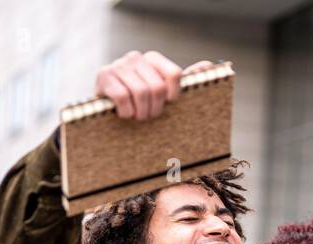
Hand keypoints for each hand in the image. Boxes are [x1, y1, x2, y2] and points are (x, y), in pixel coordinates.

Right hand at [94, 51, 212, 119]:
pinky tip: (124, 114)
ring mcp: (119, 65)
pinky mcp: (104, 75)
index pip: (174, 74)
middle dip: (155, 109)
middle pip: (158, 87)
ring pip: (141, 93)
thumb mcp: (162, 92)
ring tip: (138, 117)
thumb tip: (209, 65)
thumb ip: (183, 80)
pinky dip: (126, 111)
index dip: (173, 95)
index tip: (167, 104)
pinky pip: (123, 96)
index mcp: (153, 59)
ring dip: (141, 113)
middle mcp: (136, 57)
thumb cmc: (138, 102)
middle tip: (150, 117)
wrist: (106, 109)